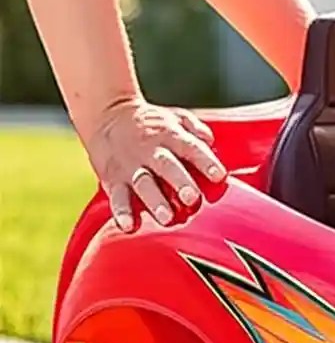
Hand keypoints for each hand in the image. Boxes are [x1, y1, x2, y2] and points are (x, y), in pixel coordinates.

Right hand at [79, 98, 226, 230]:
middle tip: (192, 198)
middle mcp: (151, 151)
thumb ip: (196, 130)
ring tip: (167, 218)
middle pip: (167, 166)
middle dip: (180, 182)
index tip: (219, 176)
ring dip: (155, 201)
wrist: (106, 117)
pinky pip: (117, 197)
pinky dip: (122, 212)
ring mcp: (131, 167)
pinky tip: (129, 226)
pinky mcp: (113, 180)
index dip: (205, 161)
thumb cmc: (152, 125)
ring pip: (143, 184)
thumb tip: (210, 141)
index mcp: (171, 136)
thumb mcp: (175, 118)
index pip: (191, 148)